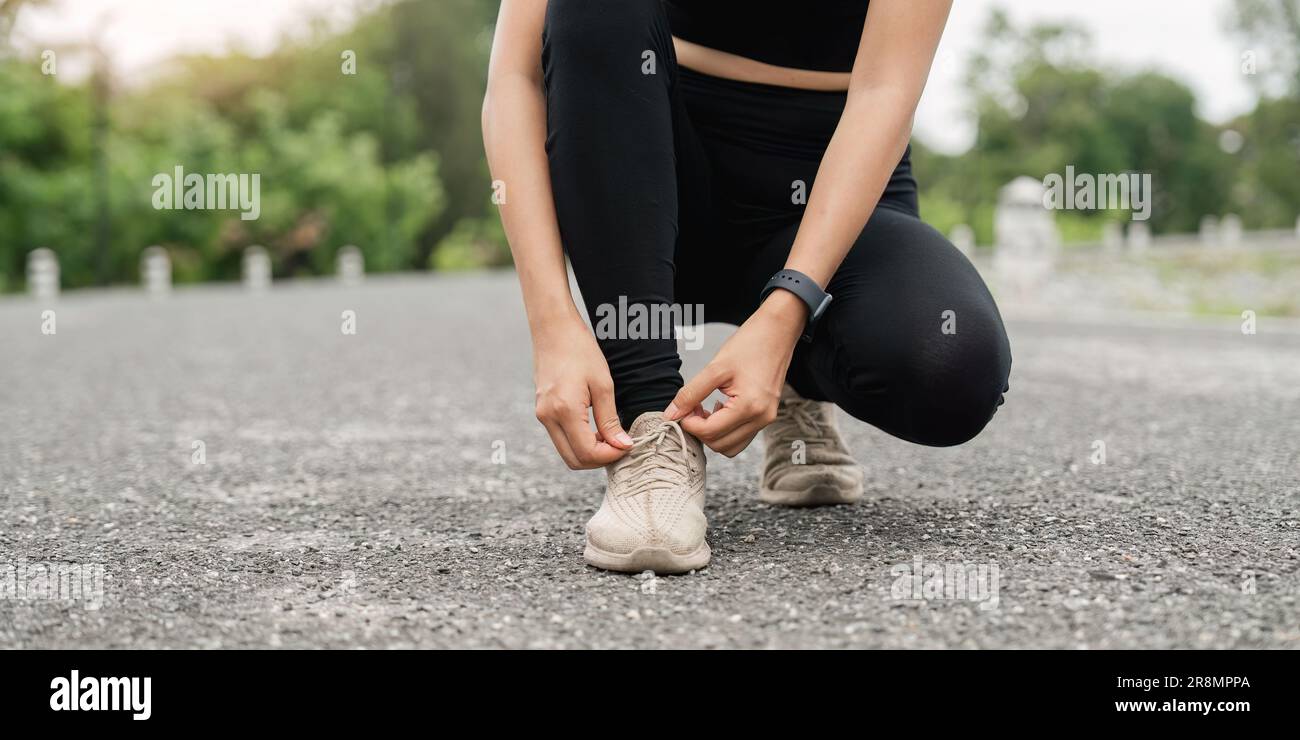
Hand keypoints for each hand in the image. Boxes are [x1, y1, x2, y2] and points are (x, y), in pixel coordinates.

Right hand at [532, 314, 632, 468]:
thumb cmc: (580, 350)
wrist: (553, 329)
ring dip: (589, 452)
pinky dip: (579, 442)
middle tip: (620, 446)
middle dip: (600, 460)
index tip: (628, 445)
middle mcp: (548, 417)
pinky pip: (561, 439)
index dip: (610, 456)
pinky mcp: (542, 412)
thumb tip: (622, 445)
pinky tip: (595, 430)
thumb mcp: (603, 384)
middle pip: (574, 460)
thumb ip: (610, 419)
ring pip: (566, 452)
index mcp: (564, 410)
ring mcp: (542, 416)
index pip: (587, 452)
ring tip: (610, 438)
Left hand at [665, 290, 806, 456]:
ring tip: (705, 408)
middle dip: (700, 430)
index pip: (710, 432)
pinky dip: (725, 429)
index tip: (682, 407)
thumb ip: (691, 393)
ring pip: (730, 446)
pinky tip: (720, 407)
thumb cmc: (749, 344)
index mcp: (750, 407)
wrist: (778, 332)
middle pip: (719, 445)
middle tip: (692, 407)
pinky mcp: (766, 416)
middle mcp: (761, 418)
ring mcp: (766, 419)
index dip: (689, 423)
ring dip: (712, 433)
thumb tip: (671, 414)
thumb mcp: (715, 368)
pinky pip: (741, 436)